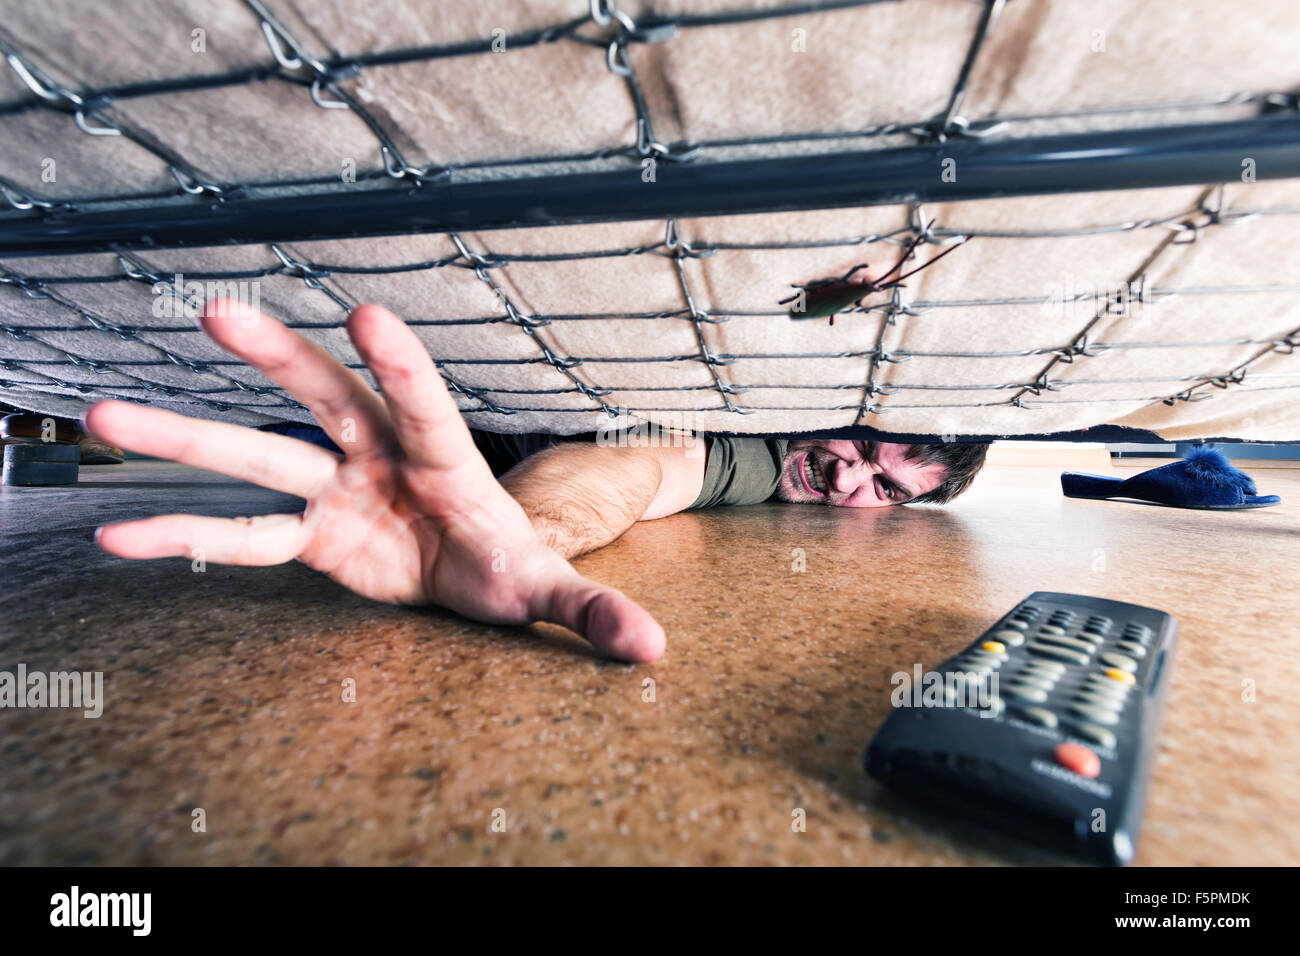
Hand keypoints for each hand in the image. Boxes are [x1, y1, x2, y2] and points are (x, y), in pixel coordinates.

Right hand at [85, 300, 665, 661]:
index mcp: (449, 464)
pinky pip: (243, 536)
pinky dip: (188, 536)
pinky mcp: (311, 532)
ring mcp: (337, 490)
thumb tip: (654, 649)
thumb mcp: (552, 589)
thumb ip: (593, 611)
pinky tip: (121, 536)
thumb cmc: (512, 563)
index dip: (401, 367)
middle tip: (219, 314)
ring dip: (191, 439)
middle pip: (326, 400)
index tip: (367, 312)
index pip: (426, 410)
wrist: (471, 569)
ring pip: (261, 455)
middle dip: (278, 359)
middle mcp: (382, 460)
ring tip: (107, 417)